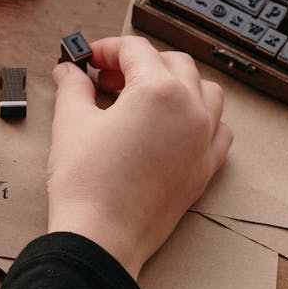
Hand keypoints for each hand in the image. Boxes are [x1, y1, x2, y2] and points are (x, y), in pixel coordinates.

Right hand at [47, 35, 231, 277]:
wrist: (102, 238)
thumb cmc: (86, 183)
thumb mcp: (71, 123)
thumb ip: (73, 87)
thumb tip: (68, 71)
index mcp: (158, 91)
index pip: (135, 50)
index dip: (106, 49)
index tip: (87, 60)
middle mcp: (190, 109)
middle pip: (173, 63)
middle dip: (139, 63)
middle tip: (107, 80)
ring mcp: (203, 140)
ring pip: (205, 91)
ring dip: (176, 84)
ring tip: (144, 98)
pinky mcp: (205, 169)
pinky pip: (219, 130)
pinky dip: (200, 118)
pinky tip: (174, 127)